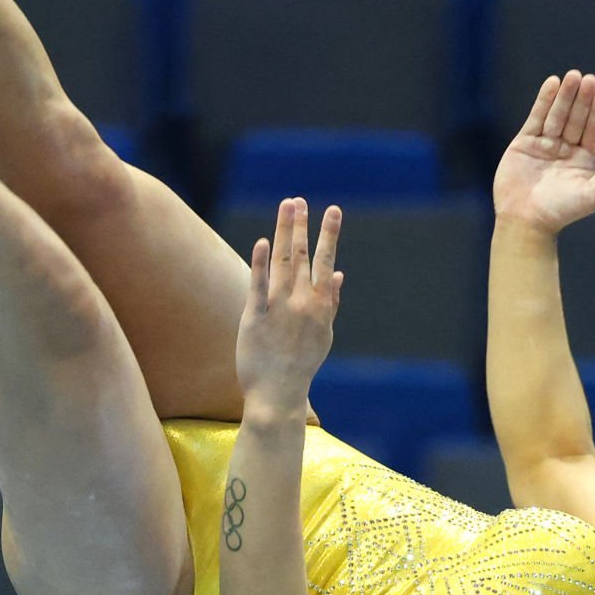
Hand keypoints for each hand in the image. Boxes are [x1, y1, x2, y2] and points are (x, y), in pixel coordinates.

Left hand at [237, 198, 343, 414]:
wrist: (278, 393)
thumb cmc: (302, 365)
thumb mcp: (324, 335)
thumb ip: (331, 303)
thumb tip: (339, 275)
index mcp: (321, 306)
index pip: (327, 262)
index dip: (329, 234)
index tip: (333, 210)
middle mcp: (302, 302)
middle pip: (303, 255)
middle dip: (302, 225)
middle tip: (299, 200)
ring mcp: (279, 308)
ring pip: (283, 262)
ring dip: (285, 231)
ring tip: (286, 207)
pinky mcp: (255, 316)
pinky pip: (259, 285)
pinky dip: (262, 263)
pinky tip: (263, 242)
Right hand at [492, 70, 594, 232]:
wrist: (525, 221)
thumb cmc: (561, 212)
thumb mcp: (592, 195)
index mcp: (585, 160)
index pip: (594, 129)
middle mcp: (566, 149)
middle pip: (577, 118)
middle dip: (583, 99)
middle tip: (589, 79)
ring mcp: (545, 144)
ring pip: (557, 114)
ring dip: (566, 95)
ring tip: (572, 76)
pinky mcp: (525, 142)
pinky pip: (537, 117)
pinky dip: (544, 100)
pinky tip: (552, 83)